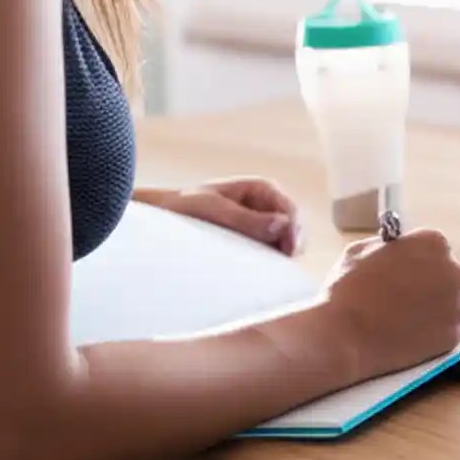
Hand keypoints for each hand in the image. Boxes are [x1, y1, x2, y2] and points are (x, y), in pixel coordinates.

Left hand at [141, 177, 302, 255]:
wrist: (163, 217)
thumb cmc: (184, 207)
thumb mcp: (213, 209)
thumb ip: (247, 218)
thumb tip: (284, 224)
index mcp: (263, 189)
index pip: (292, 210)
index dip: (296, 231)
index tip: (290, 251)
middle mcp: (268, 206)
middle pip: (296, 229)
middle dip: (293, 245)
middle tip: (281, 264)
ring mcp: (264, 225)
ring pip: (288, 244)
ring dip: (282, 255)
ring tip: (268, 268)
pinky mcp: (257, 242)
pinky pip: (274, 254)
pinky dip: (273, 262)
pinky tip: (261, 270)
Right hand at [320, 229, 459, 378]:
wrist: (342, 335)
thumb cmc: (347, 286)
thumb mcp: (363, 249)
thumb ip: (390, 246)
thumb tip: (399, 251)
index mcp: (434, 243)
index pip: (432, 247)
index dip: (416, 259)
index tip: (402, 270)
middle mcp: (453, 271)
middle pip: (445, 275)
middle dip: (427, 283)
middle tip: (401, 297)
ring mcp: (456, 305)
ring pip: (447, 304)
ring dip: (430, 309)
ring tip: (401, 320)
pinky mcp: (453, 336)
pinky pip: (444, 330)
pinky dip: (430, 334)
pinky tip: (406, 336)